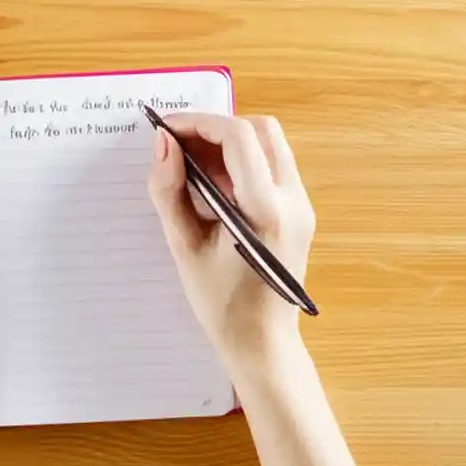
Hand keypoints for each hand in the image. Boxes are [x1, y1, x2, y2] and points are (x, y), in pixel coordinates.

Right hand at [147, 113, 314, 362]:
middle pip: (260, 130)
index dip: (198, 123)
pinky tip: (213, 189)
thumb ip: (169, 191)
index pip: (238, 137)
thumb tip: (163, 145)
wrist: (261, 342)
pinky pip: (272, 168)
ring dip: (229, 144)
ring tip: (193, 171)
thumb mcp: (183, 246)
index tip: (166, 130)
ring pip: (269, 145)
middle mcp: (293, 201)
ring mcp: (302, 205)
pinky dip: (241, 163)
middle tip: (179, 146)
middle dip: (215, 128)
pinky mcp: (299, 211)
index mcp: (266, 210)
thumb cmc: (220, 304)